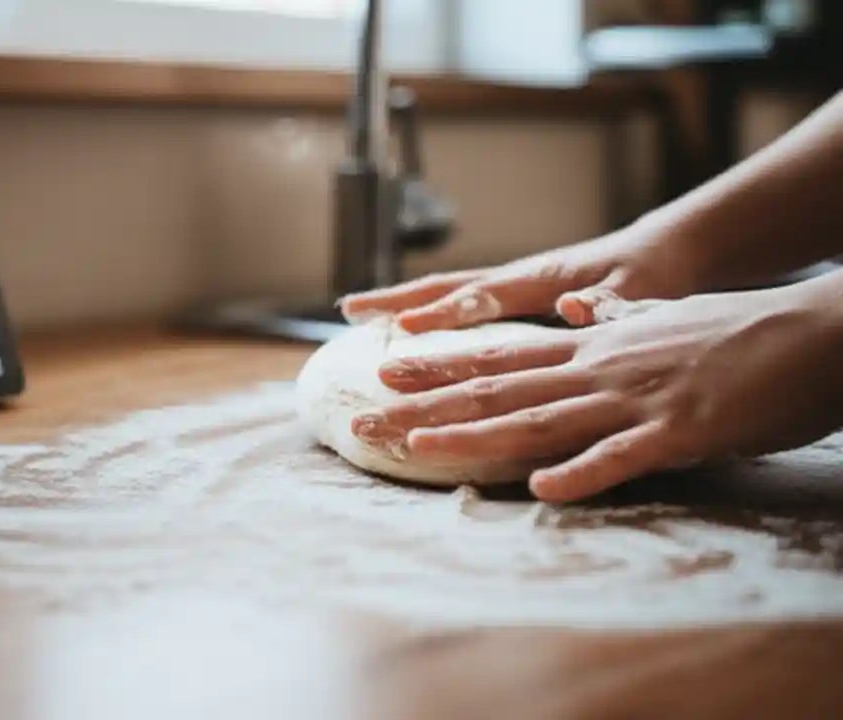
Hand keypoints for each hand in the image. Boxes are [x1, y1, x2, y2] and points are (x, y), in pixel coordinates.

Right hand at [338, 222, 703, 332]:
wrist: (663, 253)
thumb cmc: (653, 277)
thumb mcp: (641, 295)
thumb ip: (610, 306)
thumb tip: (572, 309)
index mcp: (543, 280)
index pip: (483, 298)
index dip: (444, 314)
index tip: (404, 328)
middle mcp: (518, 277)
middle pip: (446, 286)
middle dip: (396, 299)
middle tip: (350, 310)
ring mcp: (512, 284)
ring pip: (444, 291)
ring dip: (399, 301)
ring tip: (354, 312)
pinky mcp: (513, 295)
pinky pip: (458, 302)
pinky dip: (424, 310)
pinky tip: (398, 328)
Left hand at [351, 273, 842, 501]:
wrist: (810, 331)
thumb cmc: (737, 330)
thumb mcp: (660, 320)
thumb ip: (611, 320)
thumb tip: (573, 310)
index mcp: (591, 347)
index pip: (500, 355)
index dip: (438, 363)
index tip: (383, 366)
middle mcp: (597, 369)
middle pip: (496, 388)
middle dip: (425, 406)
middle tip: (366, 418)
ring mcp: (635, 399)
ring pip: (538, 419)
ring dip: (471, 436)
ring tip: (414, 448)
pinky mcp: (681, 430)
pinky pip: (623, 457)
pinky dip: (582, 474)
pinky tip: (540, 492)